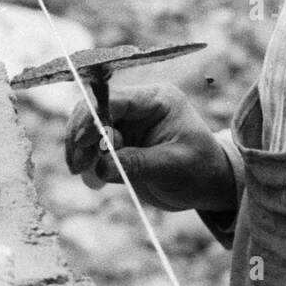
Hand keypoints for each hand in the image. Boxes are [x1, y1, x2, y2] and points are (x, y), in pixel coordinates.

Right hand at [63, 83, 236, 212]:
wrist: (208, 186)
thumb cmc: (201, 170)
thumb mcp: (174, 167)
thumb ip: (138, 164)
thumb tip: (101, 167)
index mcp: (156, 100)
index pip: (115, 99)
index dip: (93, 117)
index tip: (81, 141)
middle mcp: (138, 107)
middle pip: (94, 109)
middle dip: (81, 135)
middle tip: (77, 165)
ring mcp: (127, 124)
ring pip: (88, 126)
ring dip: (79, 148)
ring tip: (81, 172)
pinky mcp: (119, 142)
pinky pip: (92, 145)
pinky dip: (86, 158)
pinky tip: (89, 175)